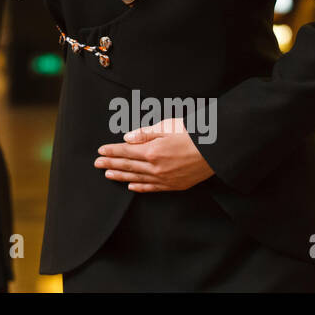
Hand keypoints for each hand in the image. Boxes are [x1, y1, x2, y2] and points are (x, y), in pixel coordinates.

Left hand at [94, 117, 213, 192]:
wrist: (217, 151)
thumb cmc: (193, 134)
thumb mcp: (167, 127)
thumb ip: (145, 134)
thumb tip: (127, 139)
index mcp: (152, 151)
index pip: (126, 152)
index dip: (112, 151)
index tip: (100, 151)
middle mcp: (156, 168)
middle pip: (128, 166)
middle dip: (110, 164)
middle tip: (97, 164)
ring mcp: (165, 179)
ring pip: (137, 178)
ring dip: (121, 176)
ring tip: (108, 174)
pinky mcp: (175, 185)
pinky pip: (152, 188)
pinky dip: (140, 187)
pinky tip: (131, 186)